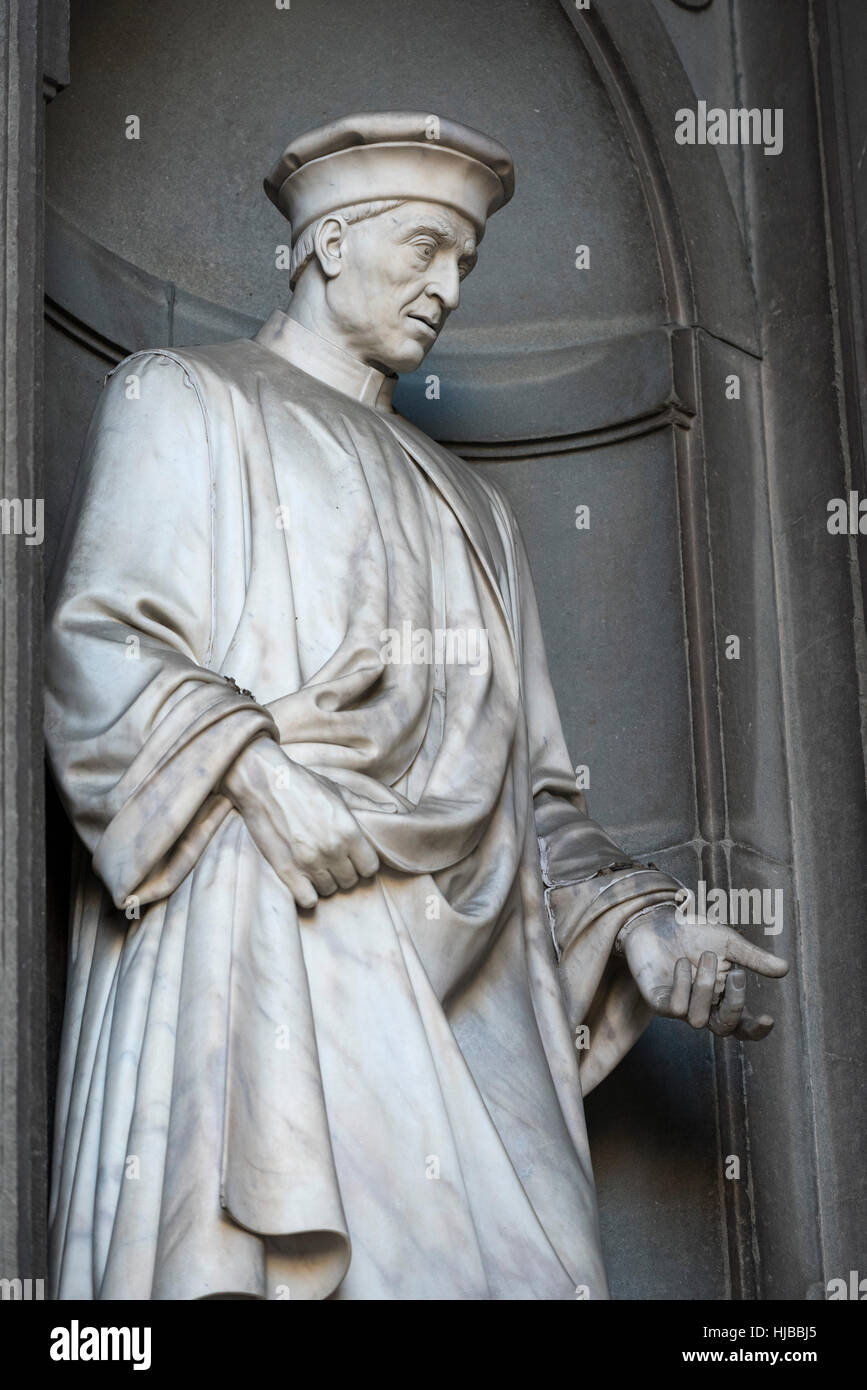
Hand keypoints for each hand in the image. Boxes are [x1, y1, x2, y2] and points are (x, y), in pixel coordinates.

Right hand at [221, 736, 379, 909]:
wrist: (265, 782)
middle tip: (333, 860)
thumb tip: (393, 811)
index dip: (363, 863)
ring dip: (325, 881)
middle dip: (344, 872)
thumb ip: (367, 805)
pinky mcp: (287, 870)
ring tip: (316, 866)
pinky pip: (308, 900)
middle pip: (350, 881)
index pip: (370, 868)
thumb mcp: (340, 790)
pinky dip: (307, 894)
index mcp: (349, 831)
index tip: (353, 857)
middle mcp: (332, 850)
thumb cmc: (304, 784)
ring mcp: (309, 862)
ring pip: (329, 890)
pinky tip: (303, 879)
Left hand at [621, 905, 788, 1039]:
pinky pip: (675, 1008)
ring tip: (706, 955)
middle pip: (725, 1029)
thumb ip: (753, 958)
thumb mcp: (728, 942)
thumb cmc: (695, 933)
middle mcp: (704, 1007)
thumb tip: (785, 969)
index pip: (743, 1027)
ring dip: (706, 987)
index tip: (768, 1018)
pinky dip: (682, 983)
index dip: (756, 1030)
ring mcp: (681, 1007)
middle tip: (735, 973)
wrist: (657, 920)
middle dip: (733, 1005)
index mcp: (725, 997)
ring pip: (698, 1019)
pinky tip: (681, 962)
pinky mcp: (659, 1002)